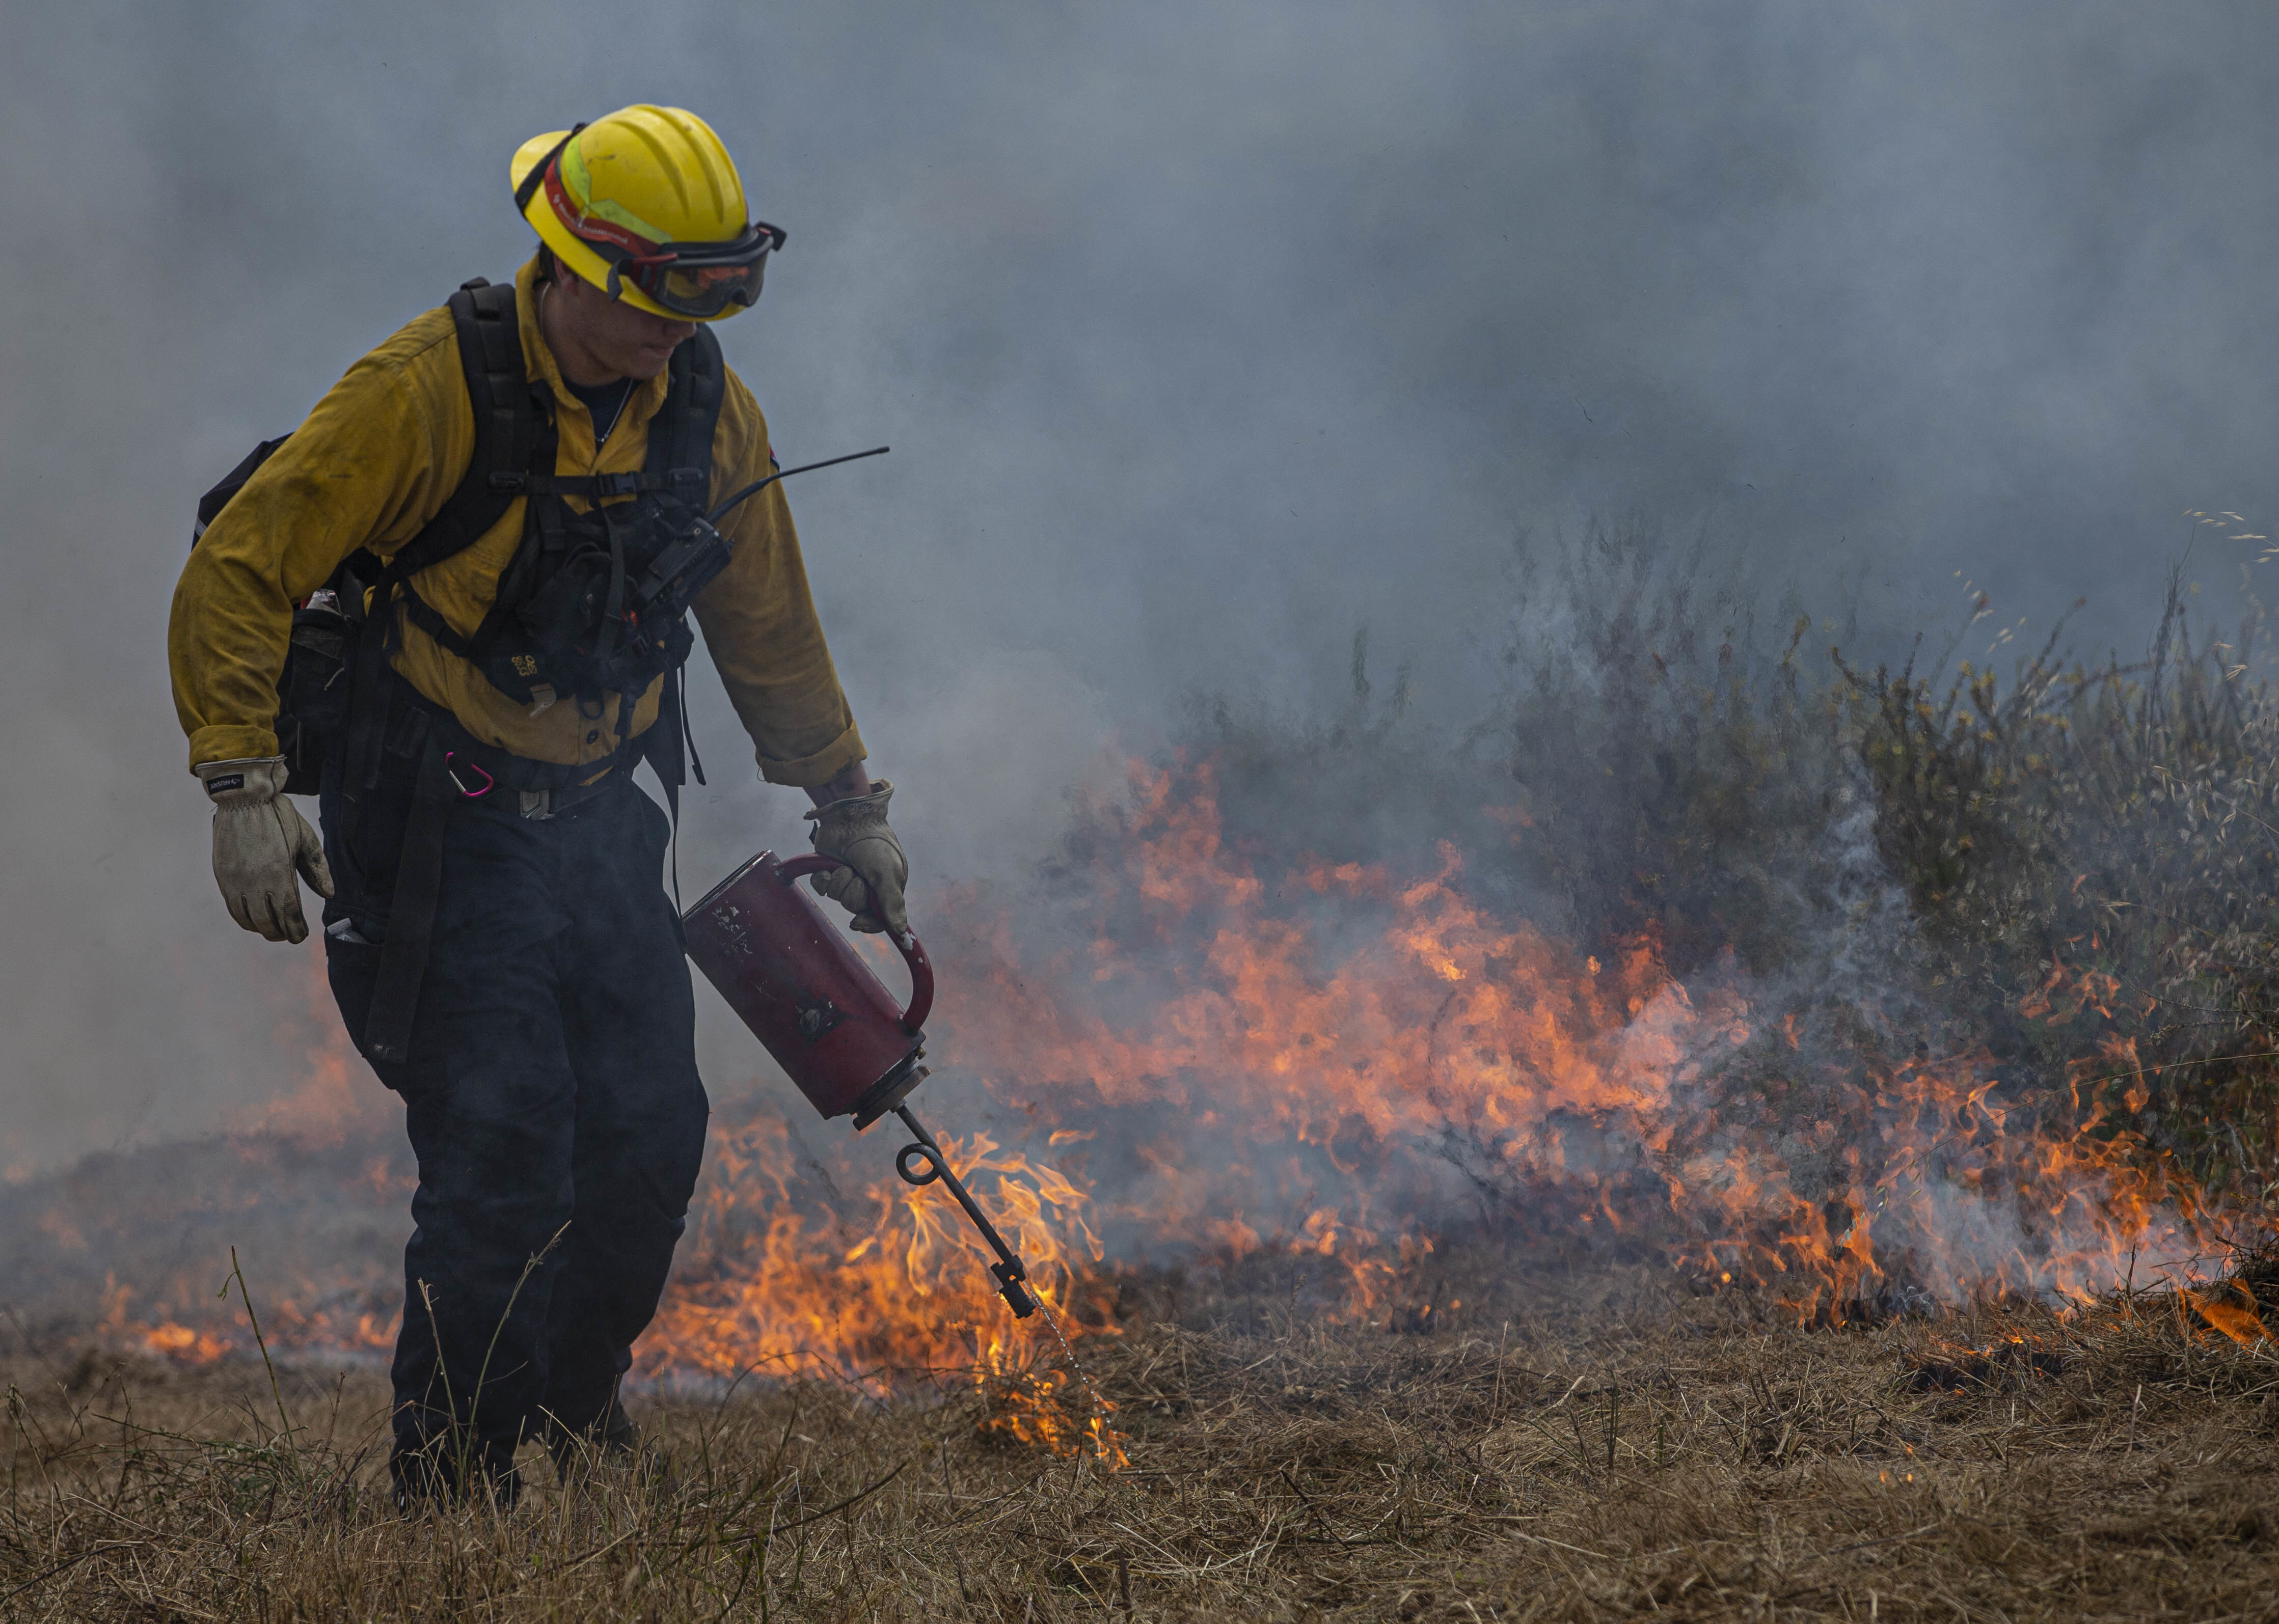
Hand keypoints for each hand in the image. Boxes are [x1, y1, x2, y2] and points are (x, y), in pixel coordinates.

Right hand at [196, 757, 334, 943]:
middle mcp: (255, 881)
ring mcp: (235, 879)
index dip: (296, 929)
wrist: (243, 798)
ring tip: (272, 930)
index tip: (302, 936)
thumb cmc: (278, 816)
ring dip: (261, 929)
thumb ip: (317, 869)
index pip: (289, 913)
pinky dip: (244, 918)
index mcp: (279, 872)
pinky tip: (253, 918)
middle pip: (267, 922)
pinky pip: (232, 906)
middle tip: (289, 936)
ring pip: (247, 919)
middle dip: (280, 934)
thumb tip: (328, 894)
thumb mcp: (305, 838)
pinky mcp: (222, 875)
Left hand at [803, 778, 907, 935]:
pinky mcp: (829, 870)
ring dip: (838, 882)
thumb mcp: (887, 872)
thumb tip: (901, 931)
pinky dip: (823, 879)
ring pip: (837, 897)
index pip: (879, 917)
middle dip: (853, 893)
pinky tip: (827, 868)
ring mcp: (848, 877)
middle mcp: (868, 884)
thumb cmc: (874, 842)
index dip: (868, 923)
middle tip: (856, 876)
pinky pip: (821, 888)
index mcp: (887, 886)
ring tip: (844, 866)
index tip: (857, 922)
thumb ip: (892, 903)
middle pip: (856, 907)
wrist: (849, 815)